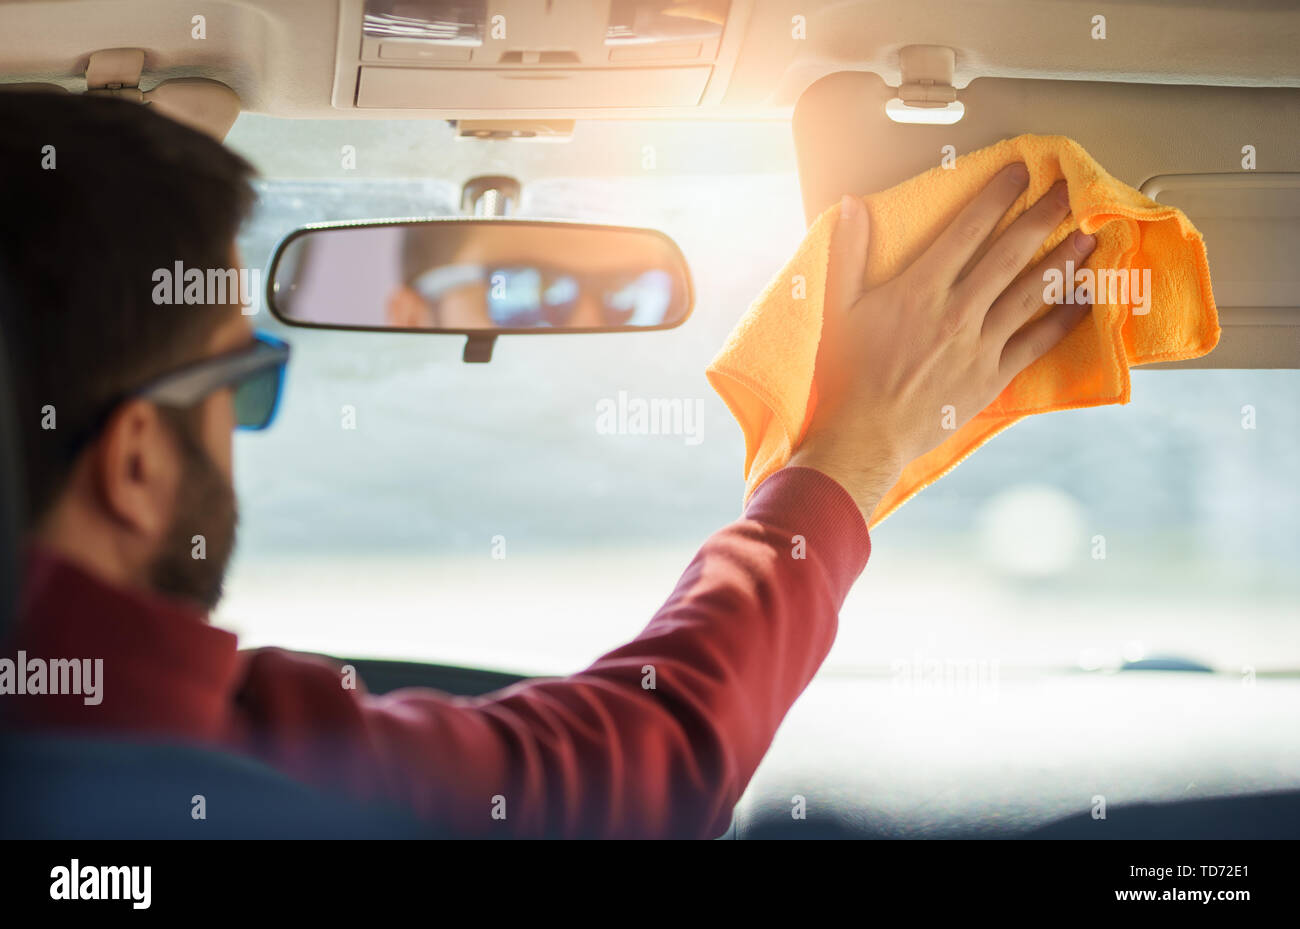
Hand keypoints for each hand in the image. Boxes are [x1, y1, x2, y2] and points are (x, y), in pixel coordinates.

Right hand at [788, 164, 1096, 519]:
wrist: (864, 434)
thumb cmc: (847, 374)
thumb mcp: (838, 307)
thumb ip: (848, 252)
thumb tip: (851, 205)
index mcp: (919, 290)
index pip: (967, 231)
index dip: (996, 197)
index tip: (1018, 173)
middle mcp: (956, 312)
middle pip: (1009, 254)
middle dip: (1041, 217)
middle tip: (1066, 192)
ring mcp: (979, 344)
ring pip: (1031, 293)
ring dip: (1063, 261)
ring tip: (1087, 236)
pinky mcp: (992, 375)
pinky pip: (1037, 341)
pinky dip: (1065, 319)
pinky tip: (1086, 300)